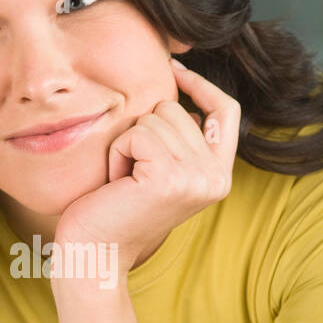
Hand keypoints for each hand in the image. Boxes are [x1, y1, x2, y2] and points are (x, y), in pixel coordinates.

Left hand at [53, 58, 240, 274]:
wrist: (96, 254)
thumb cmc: (117, 210)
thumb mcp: (161, 171)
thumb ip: (181, 141)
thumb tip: (181, 98)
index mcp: (219, 176)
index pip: (226, 111)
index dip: (202, 85)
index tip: (173, 68)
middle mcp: (215, 178)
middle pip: (176, 108)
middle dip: (142, 130)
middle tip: (133, 173)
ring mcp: (195, 178)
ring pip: (155, 117)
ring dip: (128, 143)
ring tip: (125, 180)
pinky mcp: (168, 178)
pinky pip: (137, 133)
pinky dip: (117, 152)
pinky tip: (117, 182)